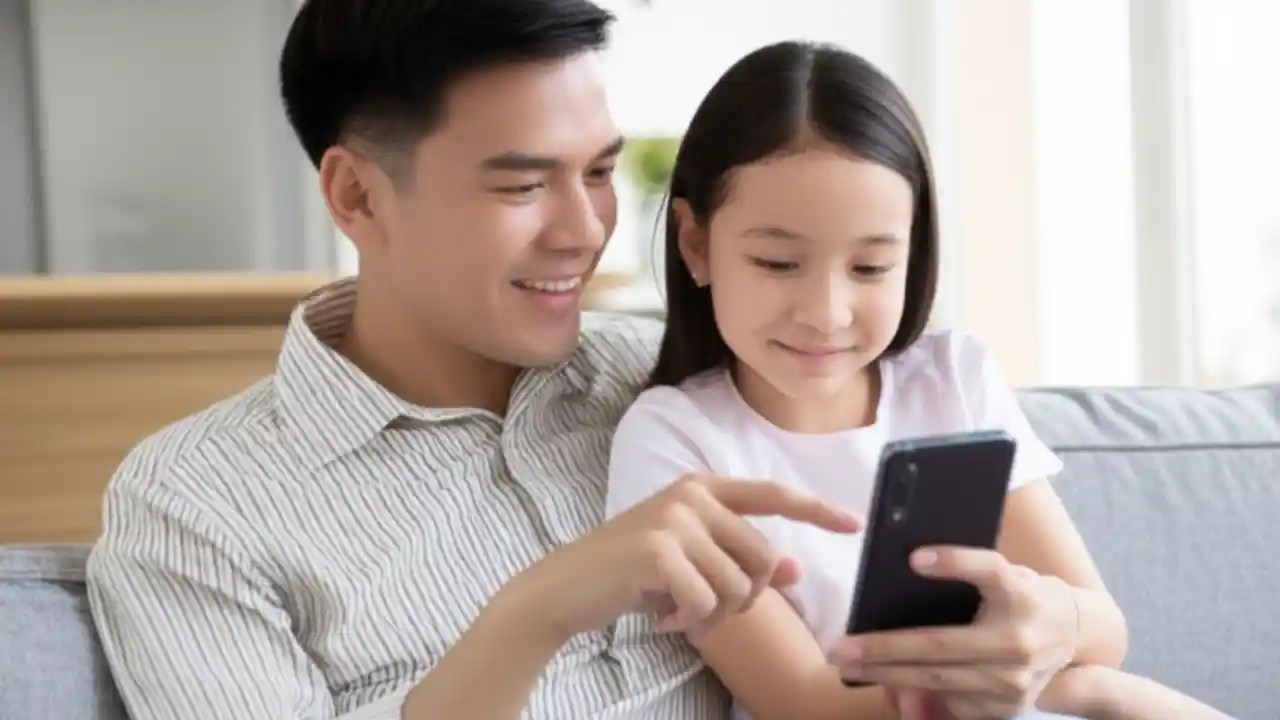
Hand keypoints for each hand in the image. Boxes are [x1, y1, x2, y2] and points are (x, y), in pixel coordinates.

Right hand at [510, 474, 861, 643]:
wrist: (564, 589)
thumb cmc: (629, 577)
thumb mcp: (689, 562)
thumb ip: (739, 559)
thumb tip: (796, 570)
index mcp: (700, 488)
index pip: (770, 494)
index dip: (815, 509)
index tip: (853, 522)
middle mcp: (691, 495)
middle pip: (762, 556)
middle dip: (745, 598)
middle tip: (705, 610)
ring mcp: (674, 519)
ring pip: (738, 585)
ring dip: (714, 614)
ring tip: (678, 611)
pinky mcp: (659, 550)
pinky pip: (707, 602)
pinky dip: (690, 621)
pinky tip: (661, 617)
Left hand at [829, 547, 1078, 718]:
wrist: (1075, 636)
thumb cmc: (1024, 595)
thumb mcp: (1005, 572)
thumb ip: (969, 571)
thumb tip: (911, 567)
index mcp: (1020, 596)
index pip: (989, 571)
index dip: (955, 562)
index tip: (915, 558)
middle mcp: (1019, 642)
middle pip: (941, 646)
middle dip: (883, 648)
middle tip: (840, 648)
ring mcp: (1015, 682)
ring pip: (939, 681)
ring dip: (889, 675)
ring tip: (852, 666)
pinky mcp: (1009, 708)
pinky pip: (952, 704)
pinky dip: (917, 694)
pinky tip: (887, 682)